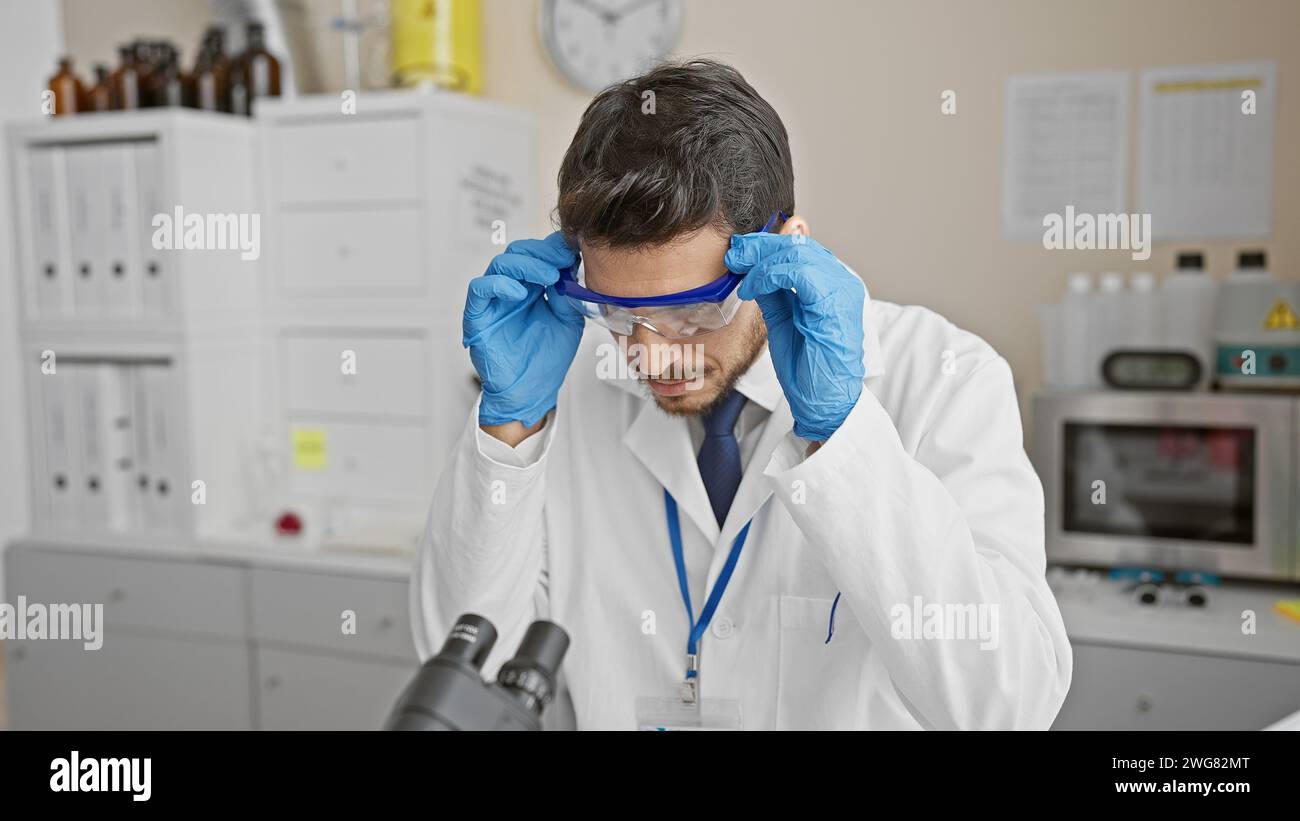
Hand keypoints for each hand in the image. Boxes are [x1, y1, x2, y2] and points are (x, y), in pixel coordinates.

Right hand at [463, 232, 584, 427]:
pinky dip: (498, 284)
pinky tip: (520, 293)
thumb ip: (567, 294)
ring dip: (526, 265)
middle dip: (542, 252)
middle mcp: (511, 288)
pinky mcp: (477, 316)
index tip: (574, 248)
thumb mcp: (568, 321)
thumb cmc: (547, 358)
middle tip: (563, 259)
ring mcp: (493, 301)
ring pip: (499, 264)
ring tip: (548, 277)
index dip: (554, 248)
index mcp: (532, 286)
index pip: (538, 254)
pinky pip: (479, 289)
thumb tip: (570, 265)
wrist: (531, 391)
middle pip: (518, 252)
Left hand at [725, 233, 865, 440]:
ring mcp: (842, 290)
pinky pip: (798, 273)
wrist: (824, 402)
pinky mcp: (835, 303)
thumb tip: (752, 266)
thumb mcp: (783, 319)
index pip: (800, 247)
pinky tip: (753, 289)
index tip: (738, 251)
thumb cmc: (807, 368)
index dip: (766, 244)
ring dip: (762, 261)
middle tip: (733, 255)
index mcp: (833, 284)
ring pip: (798, 252)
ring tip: (740, 275)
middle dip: (759, 247)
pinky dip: (770, 275)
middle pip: (799, 244)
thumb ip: (774, 292)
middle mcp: (842, 282)